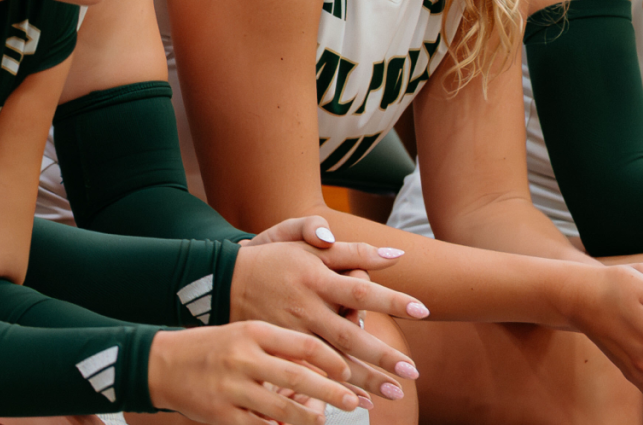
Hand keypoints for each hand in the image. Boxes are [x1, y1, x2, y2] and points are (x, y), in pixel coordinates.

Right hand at [146, 321, 362, 424]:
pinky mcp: (219, 414)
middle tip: (353, 401)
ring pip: (279, 408)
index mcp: (255, 332)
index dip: (330, 359)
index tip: (346, 371)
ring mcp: (230, 388)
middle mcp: (244, 358)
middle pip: (297, 377)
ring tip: (324, 421)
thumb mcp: (247, 331)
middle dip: (330, 391)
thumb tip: (323, 356)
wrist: (162, 363)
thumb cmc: (215, 345)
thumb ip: (280, 342)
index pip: (303, 345)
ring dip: (307, 417)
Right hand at [234, 218, 427, 405]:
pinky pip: (308, 376)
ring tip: (393, 396)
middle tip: (413, 373)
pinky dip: (333, 391)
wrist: (220, 281)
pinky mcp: (275, 353)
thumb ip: (351, 248)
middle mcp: (304, 308)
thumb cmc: (272, 257)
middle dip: (382, 356)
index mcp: (315, 278)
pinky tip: (355, 403)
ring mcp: (288, 334)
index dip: (391, 300)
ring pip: (331, 363)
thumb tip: (396, 256)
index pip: (360, 289)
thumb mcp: (305, 239)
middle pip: (350, 336)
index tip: (422, 311)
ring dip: (363, 381)